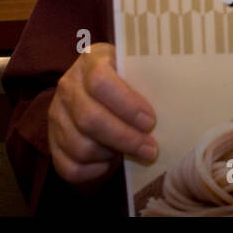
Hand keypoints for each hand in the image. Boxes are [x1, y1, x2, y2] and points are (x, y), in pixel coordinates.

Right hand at [48, 42, 157, 185]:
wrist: (93, 86)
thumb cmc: (126, 78)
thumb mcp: (135, 67)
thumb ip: (148, 79)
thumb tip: (179, 100)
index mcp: (91, 60)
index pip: (101, 81)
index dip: (126, 104)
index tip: (150, 121)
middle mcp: (68, 86)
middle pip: (90, 118)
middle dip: (125, 138)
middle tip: (151, 148)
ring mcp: (57, 114)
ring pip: (80, 146)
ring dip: (109, 153)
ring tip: (129, 152)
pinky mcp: (52, 141)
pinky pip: (68, 167)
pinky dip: (91, 171)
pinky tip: (108, 163)